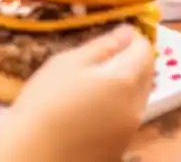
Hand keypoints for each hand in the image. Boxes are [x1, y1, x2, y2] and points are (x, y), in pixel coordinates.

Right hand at [0, 26, 153, 160]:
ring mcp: (130, 130)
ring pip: (139, 98)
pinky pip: (127, 119)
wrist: (33, 153)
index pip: (145, 49)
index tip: (115, 37)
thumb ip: (103, 45)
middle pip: (148, 74)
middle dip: (133, 61)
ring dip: (127, 85)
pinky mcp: (120, 148)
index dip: (133, 38)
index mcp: (126, 80)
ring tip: (96, 85)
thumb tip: (128, 31)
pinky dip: (119, 108)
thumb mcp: (69, 63)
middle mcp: (136, 105)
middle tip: (105, 59)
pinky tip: (93, 111)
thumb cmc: (45, 101)